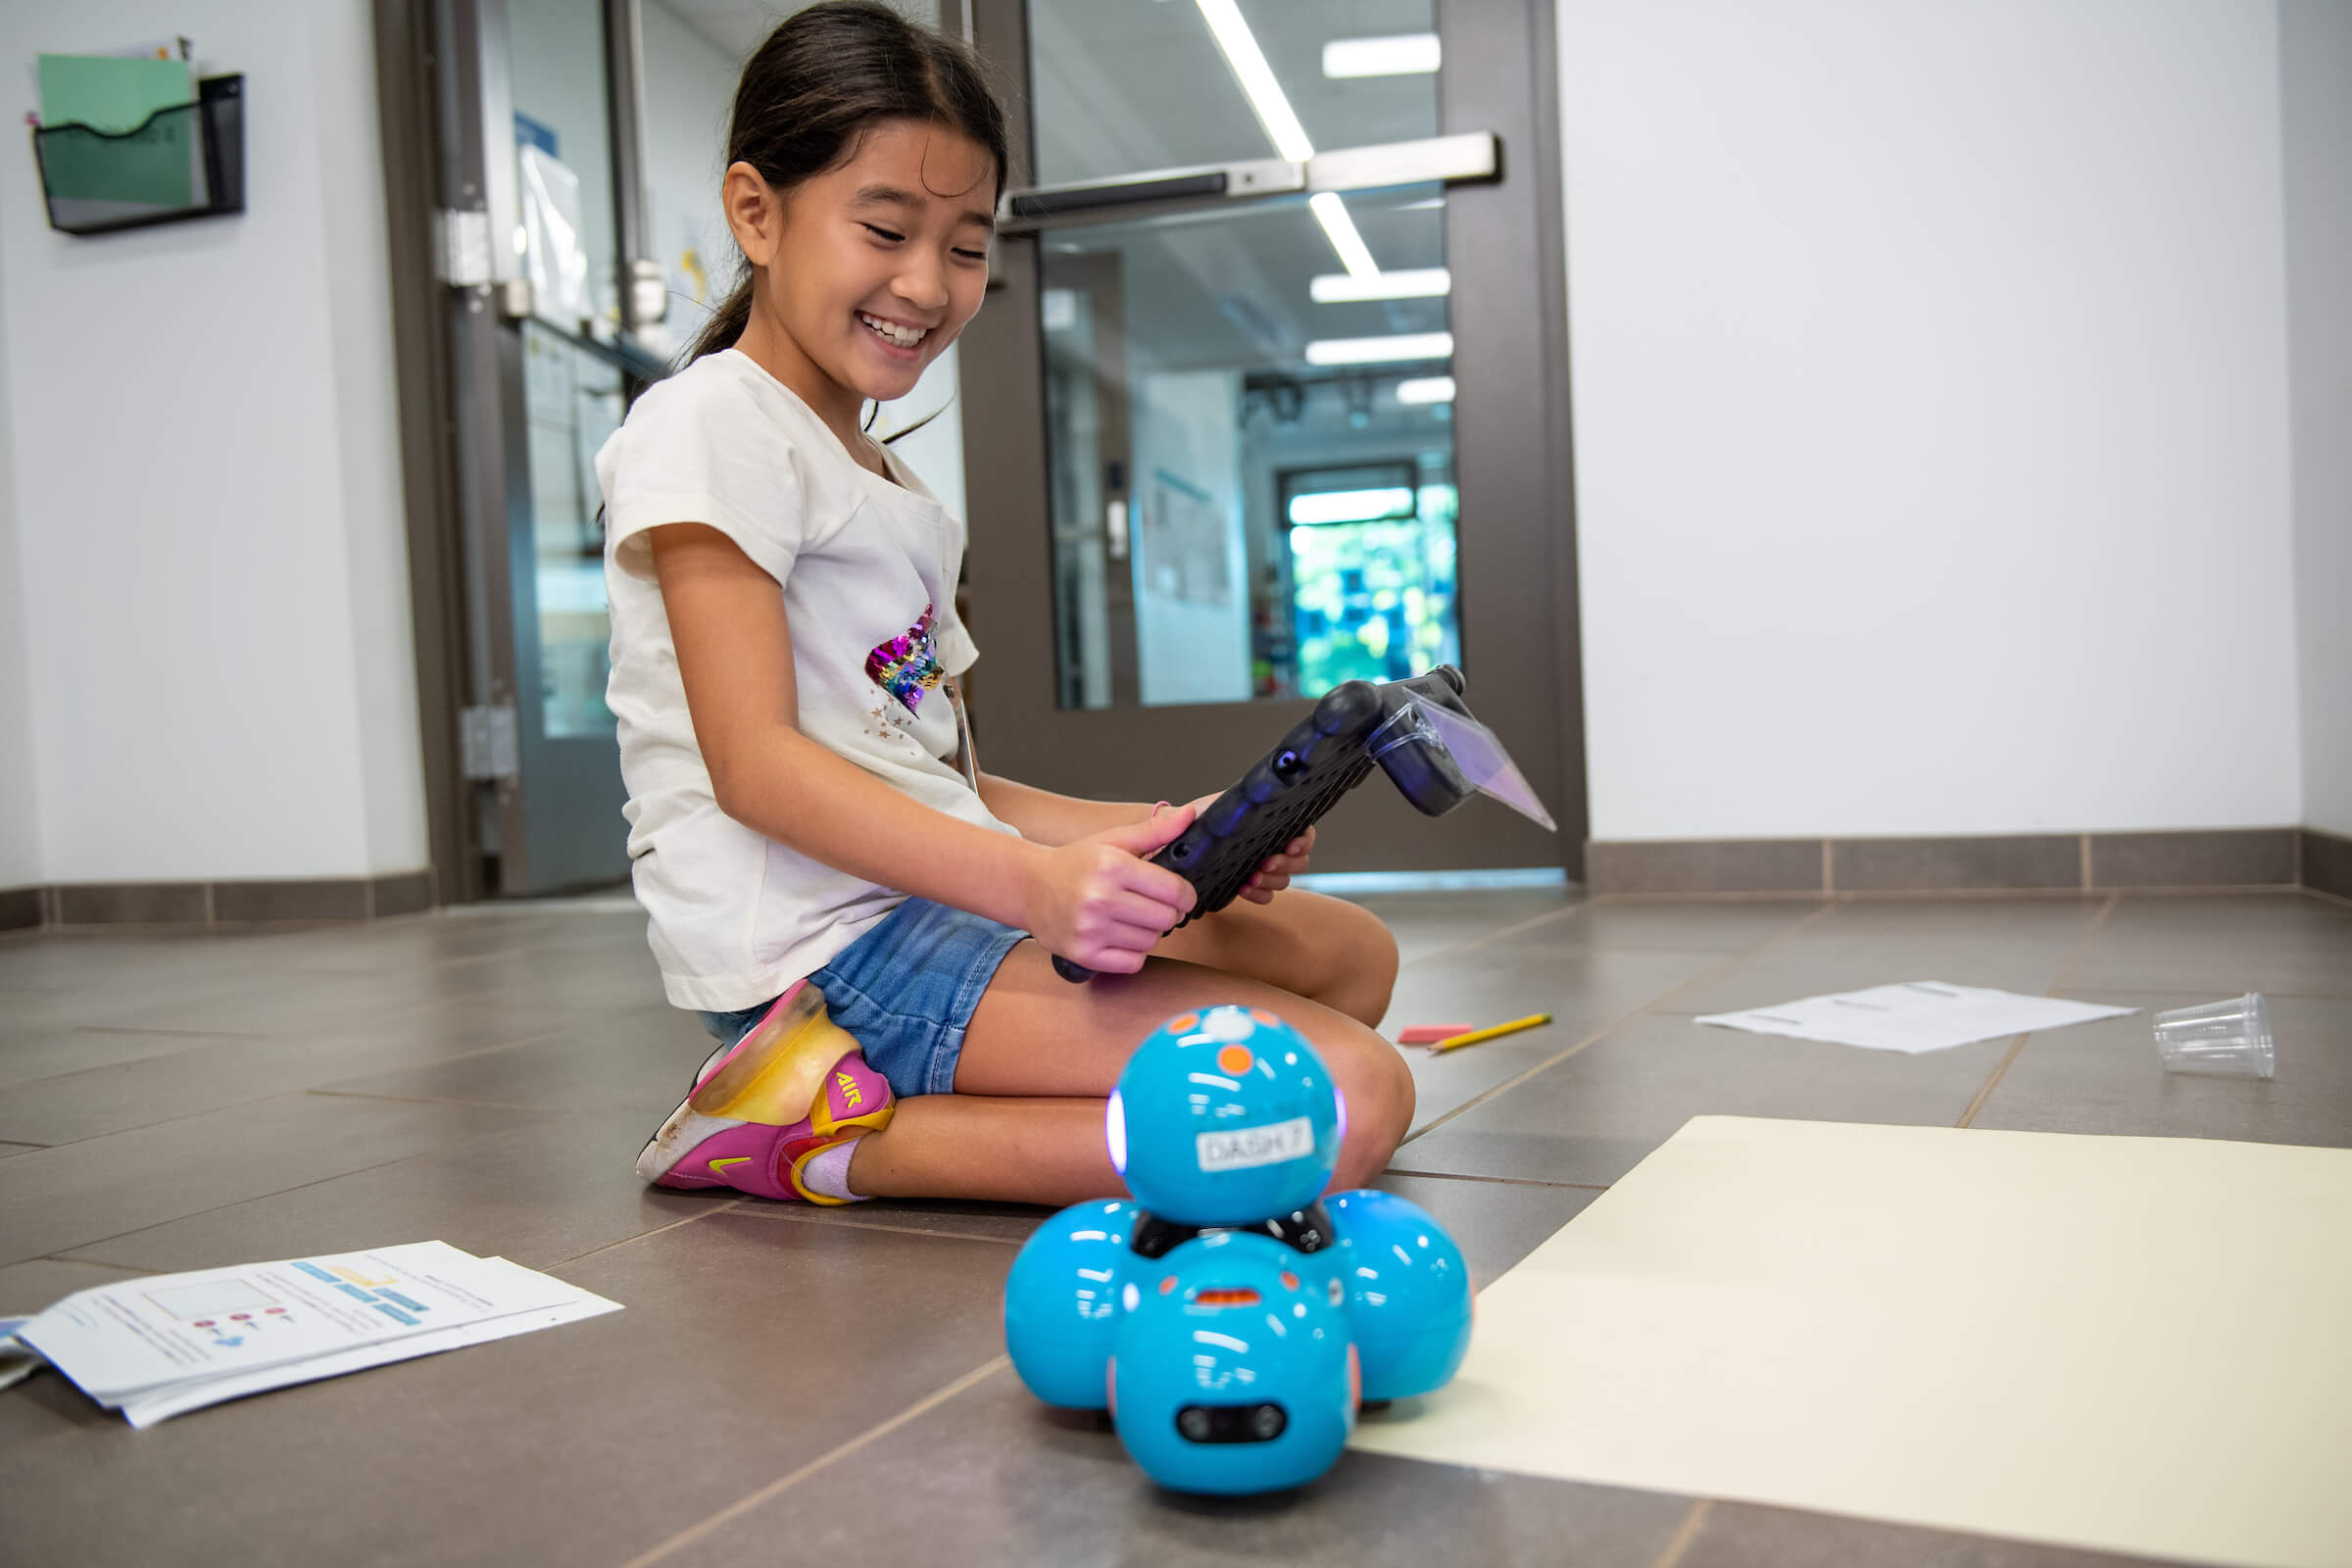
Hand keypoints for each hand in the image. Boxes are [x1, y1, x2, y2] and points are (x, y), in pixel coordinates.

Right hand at [1023, 805, 1198, 974]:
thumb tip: (1189, 814)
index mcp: (1112, 866)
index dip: (1185, 894)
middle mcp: (1100, 899)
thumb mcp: (1113, 840)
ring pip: (1150, 942)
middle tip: (1150, 905)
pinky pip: (1132, 963)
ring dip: (1147, 932)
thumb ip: (1155, 831)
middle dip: (1166, 913)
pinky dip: (1132, 953)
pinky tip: (1119, 936)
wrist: (1029, 888)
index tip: (1180, 894)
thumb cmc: (1076, 863)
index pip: (1175, 890)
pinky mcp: (1083, 954)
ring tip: (1130, 918)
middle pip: (1167, 919)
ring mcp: (1090, 930)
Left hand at [1178, 793, 1313, 904]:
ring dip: (1271, 880)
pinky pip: (1268, 895)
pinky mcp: (1250, 883)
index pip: (1301, 829)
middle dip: (1285, 863)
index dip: (1302, 839)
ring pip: (1285, 878)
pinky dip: (1260, 895)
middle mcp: (1266, 842)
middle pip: (1299, 858)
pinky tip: (1243, 890)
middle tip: (1264, 864)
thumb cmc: (1183, 826)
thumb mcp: (1185, 814)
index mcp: (1262, 821)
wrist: (1172, 849)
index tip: (1290, 845)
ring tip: (1250, 879)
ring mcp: (1260, 864)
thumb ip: (1183, 815)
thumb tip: (1188, 812)